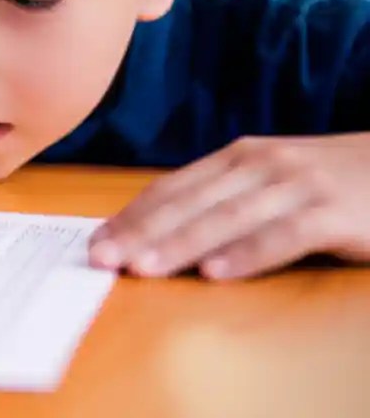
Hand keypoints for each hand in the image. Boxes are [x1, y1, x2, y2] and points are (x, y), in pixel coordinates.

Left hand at [88, 135, 369, 279]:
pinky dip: (248, 254)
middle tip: (101, 258)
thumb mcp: (270, 180)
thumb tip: (157, 228)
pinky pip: (284, 236)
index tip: (94, 241)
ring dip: (180, 244)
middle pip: (189, 203)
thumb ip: (222, 197)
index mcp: (238, 156)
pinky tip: (217, 273)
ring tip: (143, 268)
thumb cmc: (330, 181)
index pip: (171, 187)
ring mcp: (298, 186)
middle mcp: (261, 165)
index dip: (131, 215)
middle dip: (140, 232)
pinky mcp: (334, 213)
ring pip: (226, 218)